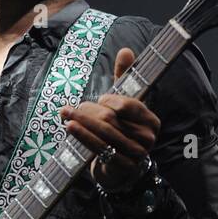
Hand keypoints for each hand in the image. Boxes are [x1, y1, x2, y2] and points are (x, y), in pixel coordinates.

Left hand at [57, 47, 159, 191]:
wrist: (121, 168)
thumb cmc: (121, 130)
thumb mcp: (125, 105)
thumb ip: (126, 79)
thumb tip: (125, 50)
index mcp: (151, 120)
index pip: (129, 104)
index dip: (111, 100)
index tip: (99, 99)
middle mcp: (148, 138)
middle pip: (113, 119)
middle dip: (88, 112)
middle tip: (70, 109)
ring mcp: (136, 154)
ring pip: (104, 133)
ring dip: (81, 123)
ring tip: (66, 114)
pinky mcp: (122, 167)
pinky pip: (100, 149)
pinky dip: (83, 137)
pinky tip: (70, 128)